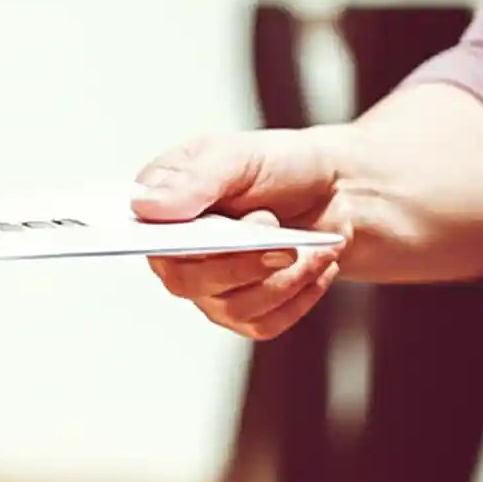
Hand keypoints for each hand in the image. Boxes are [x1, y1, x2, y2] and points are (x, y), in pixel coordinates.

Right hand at [132, 126, 354, 339]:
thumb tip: (144, 207)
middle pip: (186, 282)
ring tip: (313, 249)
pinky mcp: (245, 311)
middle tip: (283, 243)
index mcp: (162, 209)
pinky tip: (315, 266)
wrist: (338, 189)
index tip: (215, 236)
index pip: (147, 239)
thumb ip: (194, 181)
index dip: (175, 244)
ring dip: (281, 279)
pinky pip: (262, 324)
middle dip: (241, 265)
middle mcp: (177, 254)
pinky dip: (297, 297)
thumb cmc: (280, 166)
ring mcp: (209, 287)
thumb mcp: (238, 157)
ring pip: (231, 308)